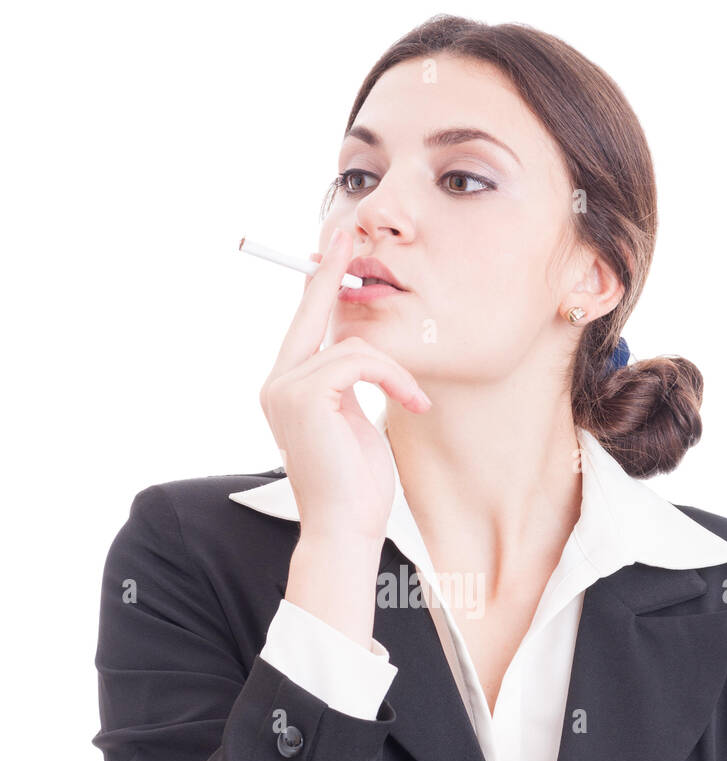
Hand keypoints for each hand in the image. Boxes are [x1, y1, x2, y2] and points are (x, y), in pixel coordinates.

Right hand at [258, 227, 431, 544]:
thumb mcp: (354, 420)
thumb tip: (361, 346)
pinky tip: (412, 403)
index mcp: (286, 388)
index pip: (304, 324)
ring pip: (351, 345)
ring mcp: (285, 389)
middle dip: (332, 272)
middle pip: (310, 313)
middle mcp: (277, 383)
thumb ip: (348, 382)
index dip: (320, 283)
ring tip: (414, 398)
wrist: (346, 527)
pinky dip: (394, 378)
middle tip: (348, 233)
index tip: (337, 248)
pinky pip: (360, 362)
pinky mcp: (304, 396)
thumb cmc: (357, 484)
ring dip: (395, 370)